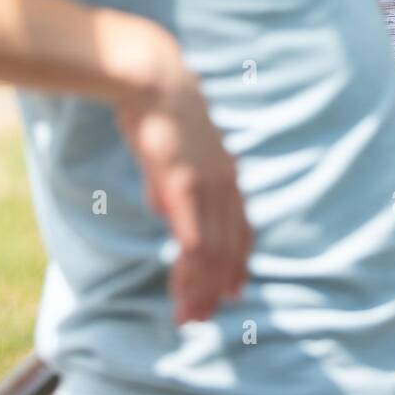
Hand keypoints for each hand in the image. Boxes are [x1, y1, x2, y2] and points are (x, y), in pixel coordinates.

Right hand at [105, 16, 253, 325]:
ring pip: (212, 251)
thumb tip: (163, 208)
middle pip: (229, 246)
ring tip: (190, 317)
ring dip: (201, 288)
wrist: (152, 75)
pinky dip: (191, 270)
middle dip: (217, 287)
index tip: (231, 291)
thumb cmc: (155, 108)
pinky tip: (185, 290)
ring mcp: (207, 183)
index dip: (237, 262)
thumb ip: (169, 183)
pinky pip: (193, 239)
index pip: (241, 227)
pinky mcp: (184, 185)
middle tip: (202, 318)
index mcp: (228, 171)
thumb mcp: (168, 151)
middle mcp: (226, 181)